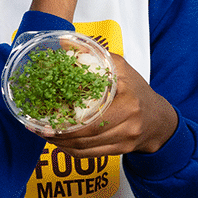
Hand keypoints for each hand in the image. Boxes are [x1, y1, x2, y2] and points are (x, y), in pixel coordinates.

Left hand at [46, 54, 177, 156]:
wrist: (159, 118)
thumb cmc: (135, 90)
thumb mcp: (119, 68)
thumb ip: (92, 55)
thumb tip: (63, 43)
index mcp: (126, 94)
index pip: (92, 109)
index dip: (67, 116)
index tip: (47, 113)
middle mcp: (129, 117)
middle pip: (86, 132)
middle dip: (59, 132)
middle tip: (39, 128)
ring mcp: (126, 136)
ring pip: (85, 145)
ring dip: (61, 143)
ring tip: (44, 135)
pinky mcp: (121, 149)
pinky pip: (90, 154)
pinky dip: (71, 150)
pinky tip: (59, 144)